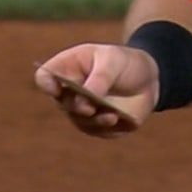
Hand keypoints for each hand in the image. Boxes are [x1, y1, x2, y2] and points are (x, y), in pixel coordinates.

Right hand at [33, 43, 158, 137]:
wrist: (146, 78)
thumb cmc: (123, 62)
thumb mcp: (113, 60)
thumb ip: (100, 78)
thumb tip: (85, 100)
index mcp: (67, 68)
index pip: (45, 77)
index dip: (46, 83)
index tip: (55, 88)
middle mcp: (69, 92)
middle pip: (63, 103)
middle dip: (76, 106)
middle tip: (89, 107)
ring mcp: (82, 111)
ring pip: (80, 120)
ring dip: (95, 119)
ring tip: (112, 116)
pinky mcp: (97, 126)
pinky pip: (98, 131)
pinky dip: (108, 127)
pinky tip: (118, 120)